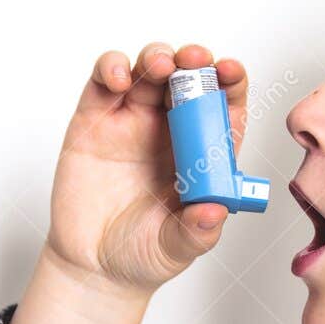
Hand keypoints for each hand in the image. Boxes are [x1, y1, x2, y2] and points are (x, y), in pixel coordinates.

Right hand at [45, 42, 250, 292]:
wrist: (95, 266)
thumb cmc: (145, 253)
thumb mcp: (179, 247)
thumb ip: (198, 231)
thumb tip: (215, 212)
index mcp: (202, 151)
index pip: (223, 106)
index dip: (230, 82)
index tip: (231, 71)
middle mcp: (170, 130)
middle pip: (187, 78)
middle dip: (194, 60)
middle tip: (195, 60)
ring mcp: (131, 121)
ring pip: (147, 70)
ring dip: (156, 56)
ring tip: (160, 67)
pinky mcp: (94, 121)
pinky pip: (103, 82)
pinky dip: (111, 68)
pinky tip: (118, 78)